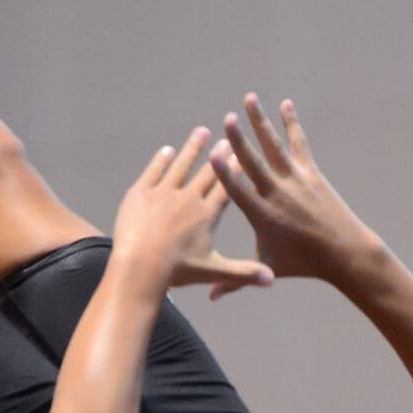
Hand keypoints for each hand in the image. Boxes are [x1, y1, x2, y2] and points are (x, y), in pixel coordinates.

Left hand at [111, 126, 275, 299]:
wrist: (141, 266)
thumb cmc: (178, 270)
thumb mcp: (214, 270)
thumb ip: (244, 272)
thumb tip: (272, 280)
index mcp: (207, 215)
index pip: (225, 189)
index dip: (234, 172)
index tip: (241, 156)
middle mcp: (188, 198)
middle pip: (206, 173)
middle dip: (218, 156)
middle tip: (226, 140)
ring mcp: (163, 193)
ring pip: (181, 165)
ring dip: (192, 148)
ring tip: (201, 132)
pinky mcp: (141, 192)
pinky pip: (154, 171)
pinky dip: (161, 160)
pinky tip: (167, 151)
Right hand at [212, 94, 379, 284]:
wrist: (345, 253)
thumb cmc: (302, 264)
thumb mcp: (267, 267)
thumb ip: (237, 279)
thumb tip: (210, 296)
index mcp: (264, 216)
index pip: (239, 191)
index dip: (226, 173)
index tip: (213, 155)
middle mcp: (279, 195)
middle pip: (256, 163)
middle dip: (241, 141)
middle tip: (228, 119)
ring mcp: (297, 181)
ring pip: (275, 147)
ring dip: (261, 122)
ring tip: (249, 99)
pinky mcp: (312, 173)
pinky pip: (299, 144)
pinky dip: (291, 124)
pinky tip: (285, 105)